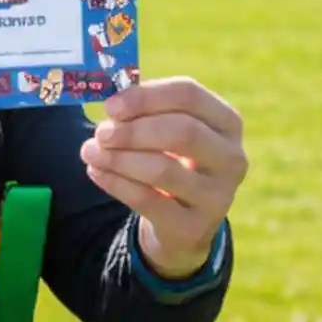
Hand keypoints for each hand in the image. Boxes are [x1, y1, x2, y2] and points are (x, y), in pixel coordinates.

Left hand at [79, 76, 246, 278]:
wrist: (185, 223)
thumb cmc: (174, 160)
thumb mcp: (170, 130)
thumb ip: (146, 111)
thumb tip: (113, 104)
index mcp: (227, 122)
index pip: (189, 94)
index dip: (146, 96)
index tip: (111, 105)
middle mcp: (231, 158)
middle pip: (182, 131)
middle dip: (134, 130)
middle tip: (101, 133)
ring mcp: (217, 196)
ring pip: (163, 169)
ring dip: (119, 158)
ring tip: (90, 151)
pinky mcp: (193, 227)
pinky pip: (148, 201)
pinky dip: (116, 183)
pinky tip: (96, 172)